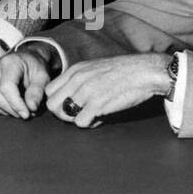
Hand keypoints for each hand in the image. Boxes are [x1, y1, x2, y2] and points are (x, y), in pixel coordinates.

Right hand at [0, 50, 52, 118]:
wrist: (27, 60)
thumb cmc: (36, 68)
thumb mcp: (43, 76)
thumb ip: (38, 91)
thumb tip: (31, 108)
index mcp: (8, 63)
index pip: (6, 88)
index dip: (16, 104)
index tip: (28, 114)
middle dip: (14, 111)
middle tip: (29, 113)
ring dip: (6, 111)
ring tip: (20, 108)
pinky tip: (11, 105)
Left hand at [44, 53, 170, 127]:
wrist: (143, 72)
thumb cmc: (121, 72)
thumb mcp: (94, 68)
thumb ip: (79, 79)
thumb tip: (70, 96)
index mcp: (75, 70)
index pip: (49, 91)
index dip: (58, 101)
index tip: (70, 105)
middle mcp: (77, 80)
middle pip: (52, 105)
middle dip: (62, 114)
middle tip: (78, 115)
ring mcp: (86, 92)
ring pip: (65, 115)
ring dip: (76, 119)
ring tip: (91, 116)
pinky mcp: (97, 104)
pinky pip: (81, 122)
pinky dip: (90, 124)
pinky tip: (100, 118)